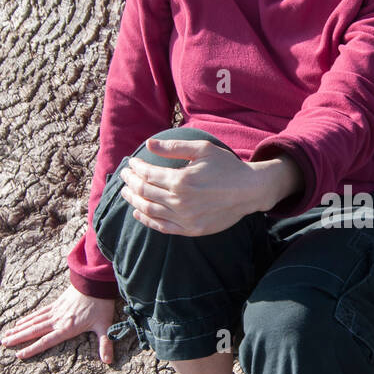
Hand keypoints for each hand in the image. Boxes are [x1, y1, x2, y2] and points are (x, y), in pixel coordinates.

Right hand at [0, 283, 118, 362]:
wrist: (95, 282)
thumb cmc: (101, 305)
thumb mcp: (105, 326)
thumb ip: (105, 344)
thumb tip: (108, 361)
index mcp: (67, 328)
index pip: (46, 341)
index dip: (32, 349)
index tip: (19, 356)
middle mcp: (58, 320)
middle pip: (34, 331)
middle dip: (18, 338)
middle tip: (3, 343)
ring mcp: (55, 311)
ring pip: (33, 321)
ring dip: (19, 329)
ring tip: (6, 335)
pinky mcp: (56, 304)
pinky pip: (38, 313)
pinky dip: (28, 318)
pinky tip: (20, 321)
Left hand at [118, 137, 295, 234]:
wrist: (249, 191)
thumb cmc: (227, 167)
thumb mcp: (202, 150)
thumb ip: (174, 147)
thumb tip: (148, 144)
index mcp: (181, 180)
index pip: (148, 174)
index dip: (136, 168)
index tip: (131, 163)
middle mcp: (179, 201)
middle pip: (144, 192)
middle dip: (130, 182)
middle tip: (124, 175)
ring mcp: (184, 218)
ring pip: (149, 210)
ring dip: (133, 200)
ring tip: (126, 192)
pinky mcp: (190, 230)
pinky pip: (162, 227)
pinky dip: (147, 220)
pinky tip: (138, 212)